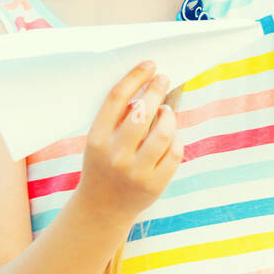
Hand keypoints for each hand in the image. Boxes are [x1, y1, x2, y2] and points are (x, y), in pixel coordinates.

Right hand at [77, 61, 181, 221]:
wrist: (101, 209)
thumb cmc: (103, 164)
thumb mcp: (99, 141)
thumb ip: (117, 118)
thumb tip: (145, 88)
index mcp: (97, 140)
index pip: (117, 99)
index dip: (135, 77)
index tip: (150, 65)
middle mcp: (115, 155)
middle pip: (143, 112)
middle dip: (157, 90)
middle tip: (163, 79)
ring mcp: (136, 172)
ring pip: (164, 132)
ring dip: (169, 116)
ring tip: (166, 111)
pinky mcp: (155, 184)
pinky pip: (175, 152)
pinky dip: (176, 139)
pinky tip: (170, 135)